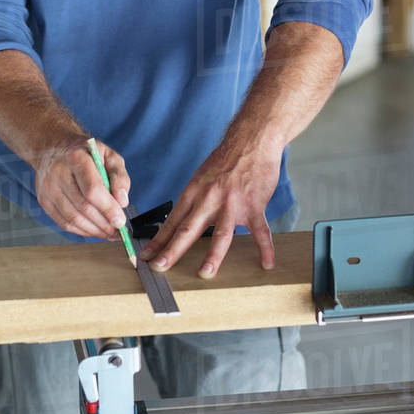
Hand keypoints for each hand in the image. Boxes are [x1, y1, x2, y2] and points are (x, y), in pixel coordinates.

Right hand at [34, 137, 130, 238]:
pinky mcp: (44, 200)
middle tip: (118, 230)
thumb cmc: (84, 153)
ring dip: (94, 230)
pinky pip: (64, 223)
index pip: (92, 189)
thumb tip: (122, 201)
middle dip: (104, 223)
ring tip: (108, 232)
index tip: (120, 221)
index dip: (108, 208)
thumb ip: (119, 176)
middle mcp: (58, 172)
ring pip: (73, 219)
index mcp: (77, 157)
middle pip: (83, 207)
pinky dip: (82, 230)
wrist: (52, 148)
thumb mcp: (108, 155)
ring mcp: (48, 188)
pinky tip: (94, 229)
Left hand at [139, 131, 282, 276]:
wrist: (251, 140)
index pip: (172, 221)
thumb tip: (182, 221)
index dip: (158, 240)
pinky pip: (260, 232)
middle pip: (188, 229)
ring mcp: (232, 204)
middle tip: (160, 267)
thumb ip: (195, 200)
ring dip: (213, 255)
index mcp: (194, 192)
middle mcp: (209, 199)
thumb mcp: (202, 177)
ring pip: (221, 234)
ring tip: (205, 273)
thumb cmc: (226, 159)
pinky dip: (265, 248)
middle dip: (172, 250)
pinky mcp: (254, 206)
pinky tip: (266, 263)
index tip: (146, 256)